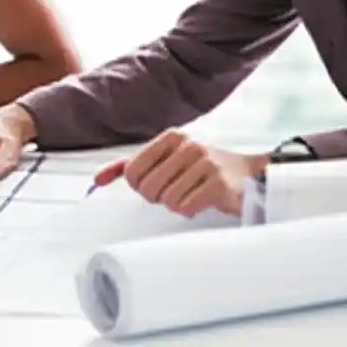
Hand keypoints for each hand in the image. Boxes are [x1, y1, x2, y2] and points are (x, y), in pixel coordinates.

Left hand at [94, 130, 267, 216]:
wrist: (249, 175)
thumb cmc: (200, 169)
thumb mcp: (165, 159)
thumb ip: (130, 166)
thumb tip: (97, 179)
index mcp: (171, 136)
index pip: (132, 170)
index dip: (139, 186)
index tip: (154, 185)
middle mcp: (188, 145)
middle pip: (148, 188)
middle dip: (158, 197)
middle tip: (176, 191)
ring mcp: (206, 163)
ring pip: (167, 200)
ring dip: (177, 203)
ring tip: (192, 193)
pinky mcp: (219, 184)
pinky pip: (186, 207)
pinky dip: (191, 209)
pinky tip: (202, 200)